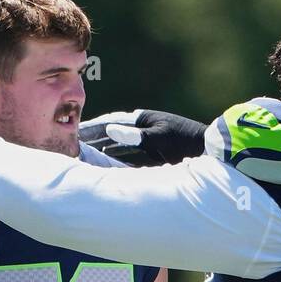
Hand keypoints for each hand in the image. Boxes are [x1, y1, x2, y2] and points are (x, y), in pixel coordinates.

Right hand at [79, 109, 206, 165]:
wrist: (207, 150)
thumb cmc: (184, 142)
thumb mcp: (158, 138)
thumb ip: (134, 136)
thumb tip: (109, 130)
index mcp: (142, 119)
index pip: (111, 122)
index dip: (92, 127)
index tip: (75, 132)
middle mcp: (142, 128)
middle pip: (112, 133)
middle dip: (93, 138)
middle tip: (74, 144)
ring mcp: (147, 140)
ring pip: (118, 144)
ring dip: (102, 148)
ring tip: (84, 154)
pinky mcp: (152, 152)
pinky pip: (127, 154)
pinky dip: (115, 157)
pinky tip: (105, 161)